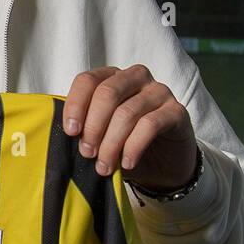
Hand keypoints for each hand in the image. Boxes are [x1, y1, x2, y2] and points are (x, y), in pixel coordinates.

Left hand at [62, 65, 197, 191]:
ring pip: (127, 112)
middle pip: (107, 93)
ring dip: (112, 143)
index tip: (71, 132)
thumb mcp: (101, 135)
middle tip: (87, 153)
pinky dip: (134, 146)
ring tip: (104, 166)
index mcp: (112, 77)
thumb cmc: (126, 145)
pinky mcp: (177, 111)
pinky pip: (151, 124)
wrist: (163, 165)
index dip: (76, 105)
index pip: (88, 80)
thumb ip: (84, 128)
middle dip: (93, 127)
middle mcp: (136, 77)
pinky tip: (127, 163)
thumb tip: (67, 134)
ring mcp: (159, 92)